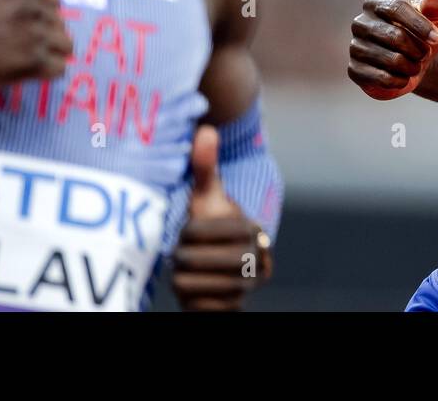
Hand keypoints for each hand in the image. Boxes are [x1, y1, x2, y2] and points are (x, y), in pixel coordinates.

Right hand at [0, 0, 73, 92]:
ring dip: (48, 56)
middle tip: (15, 45)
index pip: (55, 3)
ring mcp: (35, 35)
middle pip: (62, 26)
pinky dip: (45, 74)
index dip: (38, 18)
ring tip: (21, 58)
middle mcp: (33, 7)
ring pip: (66, 47)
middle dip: (44, 38)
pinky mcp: (34, 62)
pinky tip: (24, 71)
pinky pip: (60, 69)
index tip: (15, 25)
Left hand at [172, 124, 268, 310]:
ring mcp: (247, 287)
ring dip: (183, 278)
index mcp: (250, 230)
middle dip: (182, 257)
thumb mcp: (209, 195)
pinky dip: (191, 299)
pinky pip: (201, 308)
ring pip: (192, 285)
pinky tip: (194, 288)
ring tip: (188, 270)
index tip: (189, 232)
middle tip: (183, 253)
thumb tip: (205, 129)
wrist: (230, 261)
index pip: (196, 232)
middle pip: (193, 260)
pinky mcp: (236, 307)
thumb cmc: (214, 222)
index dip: (185, 233)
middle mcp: (255, 260)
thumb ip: (206, 165)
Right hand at [348, 0, 437, 100]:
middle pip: (396, 37)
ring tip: (414, 65)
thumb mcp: (431, 18)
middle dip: (418, 50)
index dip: (419, 25)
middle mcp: (360, 23)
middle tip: (424, 54)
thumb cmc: (419, 35)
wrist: (411, 63)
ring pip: (392, 60)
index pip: (397, 9)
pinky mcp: (354, 70)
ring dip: (412, 67)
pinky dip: (401, 81)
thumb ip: (435, 5)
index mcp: (375, 3)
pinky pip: (383, 78)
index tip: (437, 39)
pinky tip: (403, 77)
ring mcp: (355, 47)